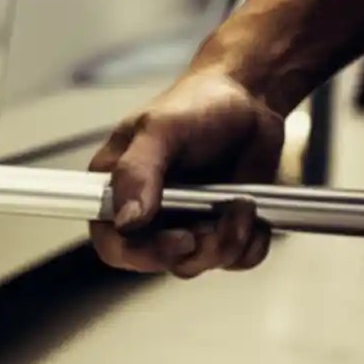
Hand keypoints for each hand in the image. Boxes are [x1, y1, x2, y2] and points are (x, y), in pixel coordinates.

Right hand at [88, 70, 286, 276]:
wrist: (250, 99)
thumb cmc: (198, 103)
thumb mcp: (161, 130)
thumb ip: (136, 172)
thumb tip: (126, 219)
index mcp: (115, 188)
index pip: (111, 242)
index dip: (140, 254)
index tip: (178, 240)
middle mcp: (145, 211)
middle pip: (157, 261)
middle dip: (196, 248)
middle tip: (218, 220)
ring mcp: (182, 221)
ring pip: (197, 264)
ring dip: (227, 242)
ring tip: (242, 204)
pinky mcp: (217, 228)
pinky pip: (232, 261)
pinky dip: (250, 246)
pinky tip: (253, 215)